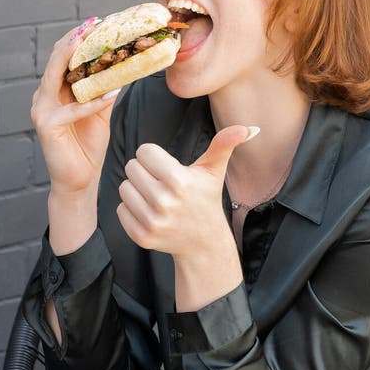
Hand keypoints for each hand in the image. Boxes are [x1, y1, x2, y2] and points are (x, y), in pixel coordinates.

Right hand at [30, 19, 118, 197]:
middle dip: (75, 40)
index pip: (62, 56)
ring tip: (93, 44)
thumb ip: (103, 86)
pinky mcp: (47, 126)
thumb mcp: (99, 109)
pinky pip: (72, 109)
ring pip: (56, 76)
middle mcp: (43, 95)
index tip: (97, 21)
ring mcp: (41, 110)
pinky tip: (109, 93)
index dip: (77, 37)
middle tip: (95, 24)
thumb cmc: (87, 144)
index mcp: (54, 89)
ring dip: (76, 58)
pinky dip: (92, 101)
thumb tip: (124, 63)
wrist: (79, 180)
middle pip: (56, 59)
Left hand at [116, 125, 255, 258]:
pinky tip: (149, 211)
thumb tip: (249, 127)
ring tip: (155, 195)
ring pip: (124, 188)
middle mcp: (164, 201)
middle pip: (131, 168)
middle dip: (144, 171)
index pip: (144, 151)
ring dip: (136, 189)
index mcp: (179, 180)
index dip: (154, 156)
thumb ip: (225, 144)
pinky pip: (120, 210)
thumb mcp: (214, 169)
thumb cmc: (206, 198)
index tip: (166, 166)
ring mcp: (152, 221)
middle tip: (161, 181)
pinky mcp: (142, 237)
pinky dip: (131, 209)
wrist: (204, 242)